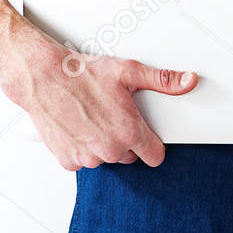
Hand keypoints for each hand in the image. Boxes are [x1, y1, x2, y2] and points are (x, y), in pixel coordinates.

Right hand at [16, 43, 196, 170]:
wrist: (44, 78)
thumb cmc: (83, 75)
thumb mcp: (129, 71)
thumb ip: (163, 80)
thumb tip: (188, 81)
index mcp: (129, 132)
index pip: (155, 156)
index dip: (154, 145)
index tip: (148, 136)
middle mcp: (109, 150)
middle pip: (130, 156)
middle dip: (126, 140)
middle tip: (115, 115)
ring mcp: (87, 158)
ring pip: (106, 159)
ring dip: (103, 145)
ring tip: (94, 118)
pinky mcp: (68, 160)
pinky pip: (83, 161)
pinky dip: (83, 148)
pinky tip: (79, 127)